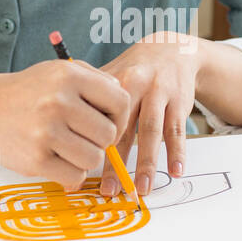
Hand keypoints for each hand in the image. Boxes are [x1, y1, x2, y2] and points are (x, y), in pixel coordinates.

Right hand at [0, 61, 131, 188]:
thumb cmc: (27, 91)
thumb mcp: (60, 71)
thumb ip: (96, 82)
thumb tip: (127, 108)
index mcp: (69, 77)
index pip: (120, 102)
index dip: (119, 117)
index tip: (106, 122)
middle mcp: (58, 102)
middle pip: (108, 135)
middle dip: (101, 140)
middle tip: (83, 137)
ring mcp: (45, 132)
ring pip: (94, 159)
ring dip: (86, 158)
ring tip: (68, 148)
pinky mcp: (34, 160)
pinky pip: (74, 177)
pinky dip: (71, 175)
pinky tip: (57, 161)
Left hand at [96, 31, 205, 197]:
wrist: (171, 49)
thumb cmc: (133, 69)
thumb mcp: (110, 74)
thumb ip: (89, 99)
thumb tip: (61, 132)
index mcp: (114, 82)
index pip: (100, 119)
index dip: (93, 145)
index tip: (84, 170)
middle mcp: (137, 86)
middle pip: (125, 129)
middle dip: (117, 162)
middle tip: (110, 190)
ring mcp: (160, 94)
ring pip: (152, 132)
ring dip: (148, 163)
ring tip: (143, 188)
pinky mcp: (180, 102)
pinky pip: (177, 131)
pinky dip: (177, 152)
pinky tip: (176, 171)